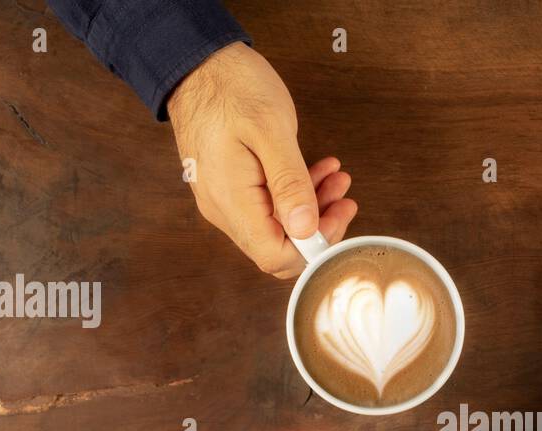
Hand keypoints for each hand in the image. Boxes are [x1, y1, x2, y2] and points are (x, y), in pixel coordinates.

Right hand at [168, 41, 357, 277]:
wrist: (196, 62)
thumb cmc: (231, 86)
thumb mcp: (270, 129)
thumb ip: (289, 182)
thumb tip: (305, 228)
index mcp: (231, 200)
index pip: (276, 256)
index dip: (313, 247)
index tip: (338, 216)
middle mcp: (223, 208)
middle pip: (278, 245)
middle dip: (318, 226)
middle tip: (345, 197)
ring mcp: (224, 199)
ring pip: (275, 225)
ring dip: (311, 206)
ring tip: (336, 178)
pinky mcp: (229, 186)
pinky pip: (266, 206)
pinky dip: (294, 194)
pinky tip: (316, 172)